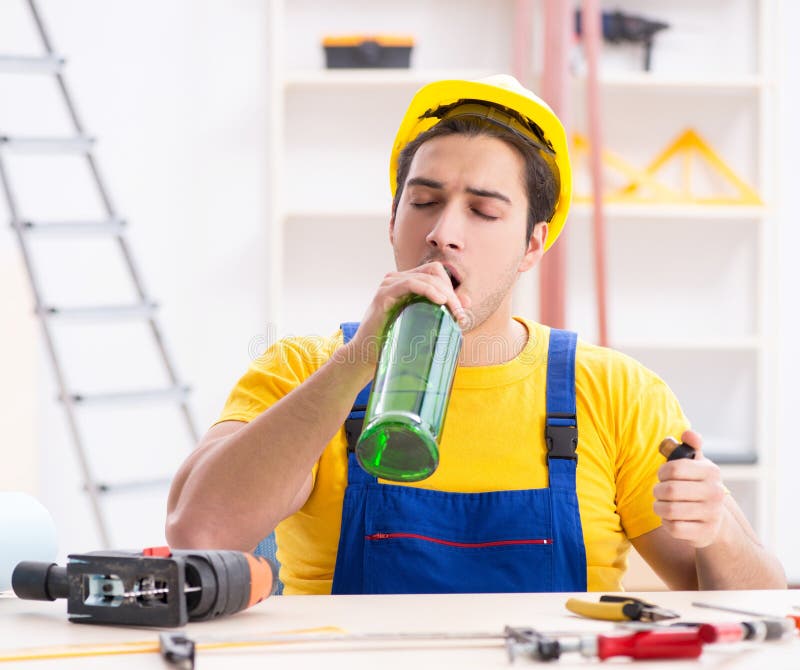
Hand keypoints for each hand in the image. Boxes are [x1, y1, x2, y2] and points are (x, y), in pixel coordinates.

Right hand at [345, 262, 471, 365]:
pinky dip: (428, 290)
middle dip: (452, 294)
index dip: (451, 287)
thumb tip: (467, 302)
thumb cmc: (393, 340)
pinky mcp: (383, 295)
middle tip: (461, 316)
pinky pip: (409, 284)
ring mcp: (388, 284)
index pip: (435, 273)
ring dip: (444, 294)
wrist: (367, 354)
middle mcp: (396, 279)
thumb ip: (441, 310)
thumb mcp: (421, 322)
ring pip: (425, 278)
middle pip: (433, 273)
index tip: (461, 311)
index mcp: (406, 282)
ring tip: (454, 313)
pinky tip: (440, 300)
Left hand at [652, 430, 725, 548]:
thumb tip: (688, 433)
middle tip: (659, 492)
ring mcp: (712, 515)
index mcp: (712, 472)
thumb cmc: (697, 486)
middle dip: (658, 491)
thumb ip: (690, 447)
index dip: (662, 472)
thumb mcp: (696, 465)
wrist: (715, 521)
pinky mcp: (705, 534)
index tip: (662, 475)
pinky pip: (673, 527)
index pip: (674, 468)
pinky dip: (666, 523)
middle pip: (670, 490)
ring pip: (669, 510)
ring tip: (661, 505)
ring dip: (659, 507)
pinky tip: (671, 519)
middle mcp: (716, 493)